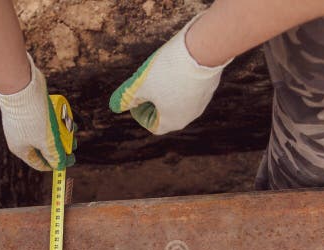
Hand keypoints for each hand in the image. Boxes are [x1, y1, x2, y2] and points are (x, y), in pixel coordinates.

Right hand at [0, 54, 74, 170]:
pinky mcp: (28, 109)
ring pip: (46, 131)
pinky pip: (45, 117)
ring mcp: (24, 122)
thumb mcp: (47, 141)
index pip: (39, 163)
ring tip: (73, 127)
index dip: (55, 164)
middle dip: (60, 145)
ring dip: (61, 131)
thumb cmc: (32, 117)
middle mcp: (21, 136)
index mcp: (21, 148)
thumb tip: (60, 166)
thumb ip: (55, 155)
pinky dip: (56, 118)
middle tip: (73, 143)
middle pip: (44, 146)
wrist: (21, 86)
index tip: (68, 161)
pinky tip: (65, 115)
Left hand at [109, 15, 230, 134]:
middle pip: (166, 113)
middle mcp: (189, 116)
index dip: (140, 113)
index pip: (153, 125)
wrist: (203, 50)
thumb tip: (114, 106)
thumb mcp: (141, 84)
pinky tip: (175, 66)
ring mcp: (202, 102)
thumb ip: (126, 97)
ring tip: (159, 72)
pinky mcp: (209, 86)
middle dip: (152, 100)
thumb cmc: (168, 71)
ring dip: (166, 90)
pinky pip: (190, 89)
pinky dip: (180, 81)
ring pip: (179, 100)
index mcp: (172, 122)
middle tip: (145, 83)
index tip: (136, 96)